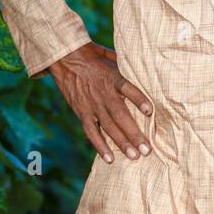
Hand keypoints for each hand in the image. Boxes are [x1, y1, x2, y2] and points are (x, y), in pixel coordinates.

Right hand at [48, 41, 153, 163]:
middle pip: (120, 115)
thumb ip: (126, 64)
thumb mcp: (109, 55)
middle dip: (134, 133)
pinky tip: (110, 158)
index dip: (138, 99)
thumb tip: (145, 66)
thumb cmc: (92, 56)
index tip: (149, 111)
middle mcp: (103, 93)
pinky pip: (91, 131)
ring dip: (121, 143)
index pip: (127, 88)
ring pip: (108, 127)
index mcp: (112, 77)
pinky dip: (100, 145)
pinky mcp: (81, 112)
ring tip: (135, 156)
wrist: (64, 58)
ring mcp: (91, 104)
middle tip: (147, 149)